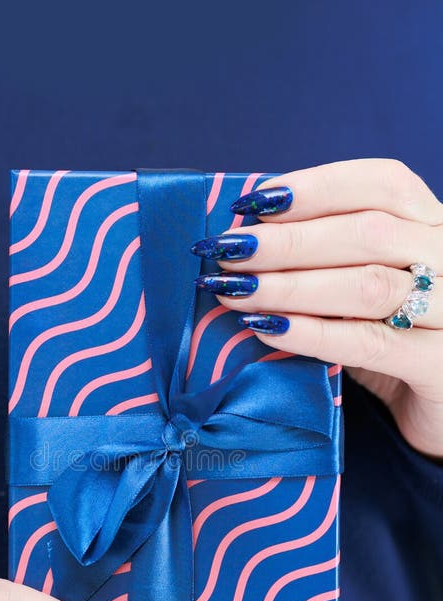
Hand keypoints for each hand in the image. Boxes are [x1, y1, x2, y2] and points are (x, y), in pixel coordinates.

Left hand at [194, 159, 442, 458]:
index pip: (382, 183)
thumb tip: (247, 239)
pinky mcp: (440, 366)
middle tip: (228, 252)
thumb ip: (329, 260)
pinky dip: (311, 333)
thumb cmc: (397, 344)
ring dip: (288, 286)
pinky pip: (368, 344)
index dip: (314, 187)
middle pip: (368, 232)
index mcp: (436, 226)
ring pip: (366, 286)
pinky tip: (266, 328)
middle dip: (287, 240)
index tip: (253, 202)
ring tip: (234, 290)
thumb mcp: (370, 291)